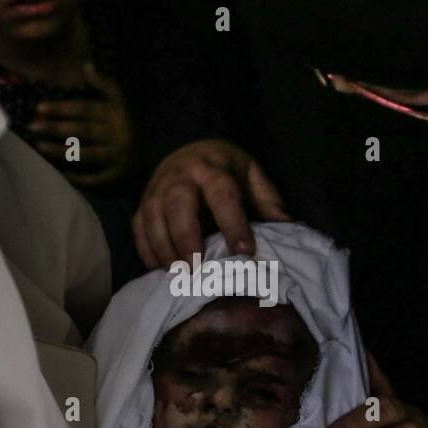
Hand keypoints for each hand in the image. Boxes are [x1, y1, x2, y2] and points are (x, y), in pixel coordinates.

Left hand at [30, 63, 134, 187]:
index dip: (62, 108)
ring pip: (86, 154)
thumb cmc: (128, 125)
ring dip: (61, 151)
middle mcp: (119, 135)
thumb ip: (105, 84)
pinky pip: (95, 178)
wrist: (152, 156)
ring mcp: (119, 157)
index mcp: (118, 115)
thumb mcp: (122, 102)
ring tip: (40, 146)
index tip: (39, 108)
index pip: (86, 109)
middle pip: (83, 131)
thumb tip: (87, 64)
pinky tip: (60, 173)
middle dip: (56, 128)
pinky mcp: (118, 176)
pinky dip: (78, 177)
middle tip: (32, 126)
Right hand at [132, 139, 290, 268]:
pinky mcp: (143, 203)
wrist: (190, 150)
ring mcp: (157, 189)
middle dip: (186, 238)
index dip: (233, 222)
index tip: (245, 251)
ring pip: (153, 217)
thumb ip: (268, 201)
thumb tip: (288, 228)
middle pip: (178, 204)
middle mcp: (181, 175)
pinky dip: (147, 250)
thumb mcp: (251, 175)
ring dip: (164, 248)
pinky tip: (160, 271)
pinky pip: (139, 227)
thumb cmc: (226, 170)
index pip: (223, 193)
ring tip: (177, 276)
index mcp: (213, 167)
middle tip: (196, 269)